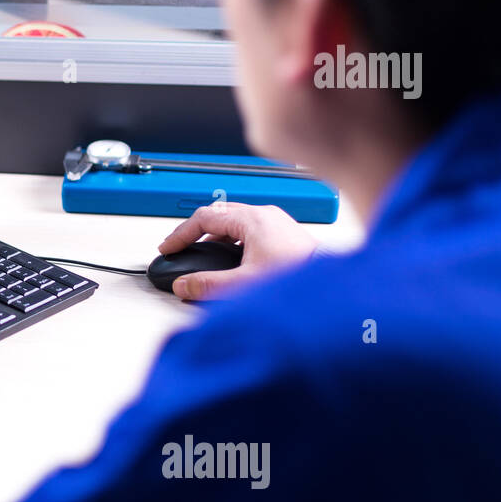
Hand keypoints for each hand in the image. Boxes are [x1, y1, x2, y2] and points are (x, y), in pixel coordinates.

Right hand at [157, 202, 317, 300]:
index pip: (204, 217)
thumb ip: (208, 285)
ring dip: (214, 237)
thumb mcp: (244, 284)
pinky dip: (231, 241)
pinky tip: (230, 259)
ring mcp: (276, 222)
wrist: (332, 286)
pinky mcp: (284, 233)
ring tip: (201, 254)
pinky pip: (248, 229)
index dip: (181, 234)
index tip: (168, 248)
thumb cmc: (297, 278)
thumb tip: (183, 286)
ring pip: (234, 222)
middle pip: (218, 215)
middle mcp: (265, 215)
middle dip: (194, 232)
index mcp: (252, 220)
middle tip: (179, 248)